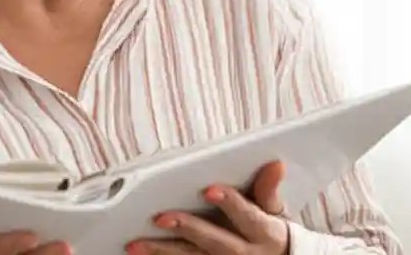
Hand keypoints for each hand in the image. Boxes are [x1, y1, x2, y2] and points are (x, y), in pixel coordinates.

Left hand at [126, 161, 289, 254]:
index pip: (248, 216)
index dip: (230, 203)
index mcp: (264, 233)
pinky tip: (138, 253)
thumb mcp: (275, 212)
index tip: (209, 189)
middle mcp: (244, 253)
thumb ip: (267, 190)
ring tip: (135, 243)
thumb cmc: (269, 233)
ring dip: (163, 251)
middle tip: (160, 217)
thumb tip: (275, 165)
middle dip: (188, 229)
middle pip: (215, 242)